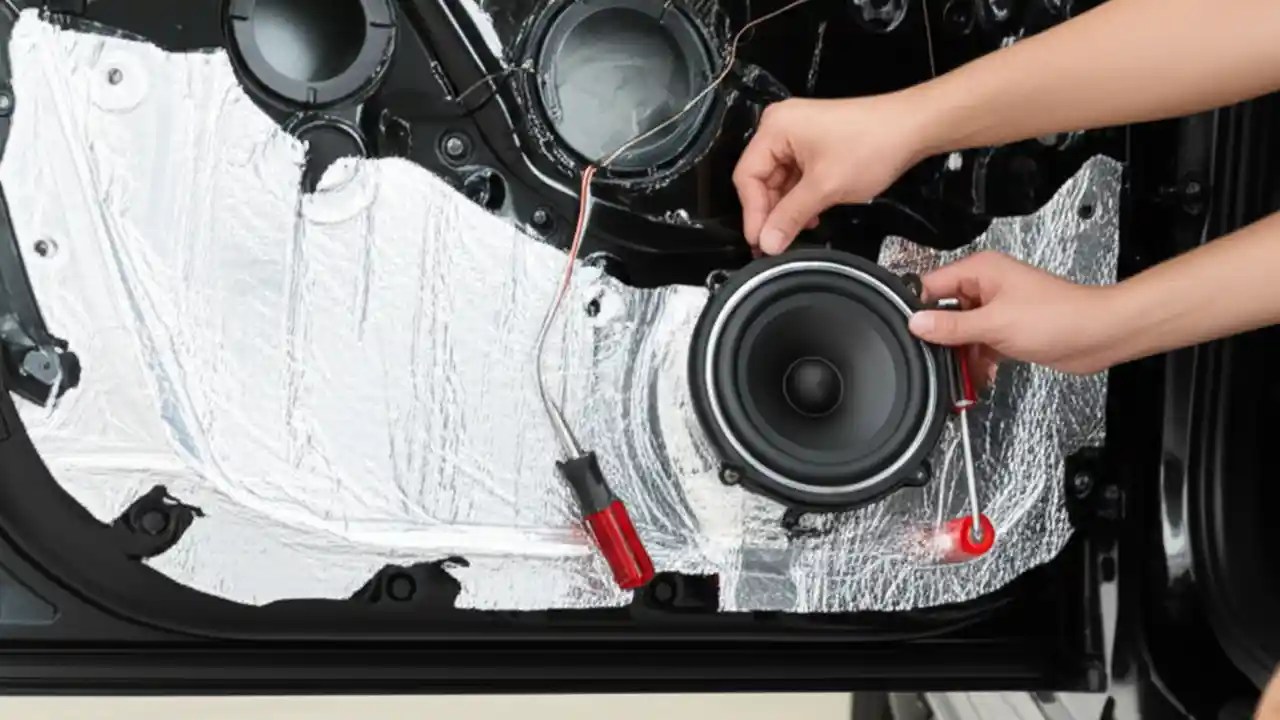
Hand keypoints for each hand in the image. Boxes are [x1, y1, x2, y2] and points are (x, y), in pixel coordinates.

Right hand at [733, 93, 931, 254]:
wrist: (913, 128)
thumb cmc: (872, 145)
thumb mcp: (825, 187)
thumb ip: (790, 216)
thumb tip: (767, 243)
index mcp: (775, 128)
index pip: (747, 177)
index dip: (753, 213)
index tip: (760, 242)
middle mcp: (780, 126)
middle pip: (760, 179)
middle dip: (771, 212)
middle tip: (777, 243)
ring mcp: (797, 134)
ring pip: (779, 180)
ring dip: (787, 207)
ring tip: (797, 231)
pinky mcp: (814, 143)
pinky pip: (795, 175)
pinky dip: (800, 197)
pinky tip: (811, 215)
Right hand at [907, 252, 1119, 380]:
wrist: (1097, 335)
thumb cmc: (1057, 317)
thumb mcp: (994, 324)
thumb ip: (951, 326)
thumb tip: (916, 323)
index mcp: (980, 271)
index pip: (932, 285)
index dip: (919, 308)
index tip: (911, 333)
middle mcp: (986, 287)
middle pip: (945, 311)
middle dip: (941, 338)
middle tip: (935, 359)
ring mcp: (997, 309)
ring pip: (962, 332)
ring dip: (961, 354)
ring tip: (961, 374)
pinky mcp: (1008, 330)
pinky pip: (980, 344)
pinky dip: (978, 361)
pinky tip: (980, 377)